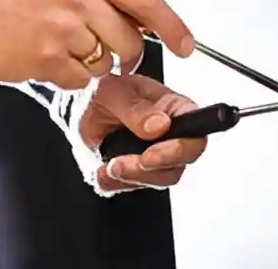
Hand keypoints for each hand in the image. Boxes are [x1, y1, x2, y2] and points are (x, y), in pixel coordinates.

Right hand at [0, 0, 194, 89]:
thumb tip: (142, 19)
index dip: (171, 25)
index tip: (185, 44)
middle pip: (129, 39)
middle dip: (125, 55)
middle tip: (106, 54)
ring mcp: (65, 27)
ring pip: (105, 62)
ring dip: (90, 64)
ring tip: (61, 48)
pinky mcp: (50, 57)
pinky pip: (80, 80)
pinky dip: (68, 78)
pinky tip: (47, 60)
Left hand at [79, 73, 206, 192]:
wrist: (81, 108)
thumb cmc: (103, 91)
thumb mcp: (112, 91)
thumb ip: (136, 108)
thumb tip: (160, 125)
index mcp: (174, 108)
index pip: (196, 133)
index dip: (180, 149)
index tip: (150, 154)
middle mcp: (171, 134)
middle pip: (180, 164)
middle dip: (150, 169)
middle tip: (121, 163)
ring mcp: (157, 156)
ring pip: (159, 179)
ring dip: (131, 177)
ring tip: (108, 165)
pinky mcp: (138, 173)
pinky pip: (133, 187)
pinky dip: (114, 183)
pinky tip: (101, 171)